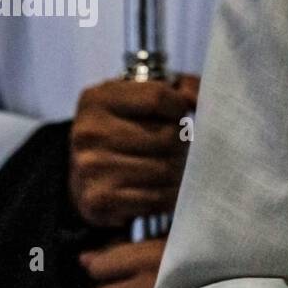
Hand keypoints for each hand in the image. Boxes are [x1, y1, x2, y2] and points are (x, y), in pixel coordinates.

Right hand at [69, 75, 198, 226]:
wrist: (90, 182)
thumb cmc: (128, 135)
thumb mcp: (144, 100)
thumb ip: (181, 87)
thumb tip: (197, 99)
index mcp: (97, 99)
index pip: (158, 97)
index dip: (179, 109)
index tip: (177, 117)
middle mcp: (89, 131)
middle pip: (166, 136)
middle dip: (181, 146)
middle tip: (178, 150)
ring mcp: (91, 166)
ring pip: (165, 169)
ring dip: (179, 174)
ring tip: (173, 171)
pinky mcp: (99, 200)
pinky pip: (156, 198)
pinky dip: (169, 198)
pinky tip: (163, 192)